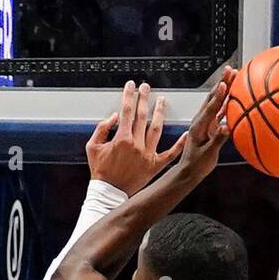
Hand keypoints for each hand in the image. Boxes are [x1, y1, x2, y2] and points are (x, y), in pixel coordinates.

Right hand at [86, 81, 187, 195]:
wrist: (109, 193)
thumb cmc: (101, 171)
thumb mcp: (92, 147)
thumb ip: (101, 128)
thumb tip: (114, 116)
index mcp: (121, 139)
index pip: (126, 111)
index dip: (129, 96)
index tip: (132, 86)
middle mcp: (136, 144)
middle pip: (142, 116)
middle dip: (144, 99)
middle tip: (146, 88)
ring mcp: (147, 155)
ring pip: (156, 129)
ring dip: (159, 112)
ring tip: (162, 101)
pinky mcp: (154, 165)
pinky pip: (170, 154)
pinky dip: (179, 144)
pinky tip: (185, 134)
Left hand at [177, 65, 234, 178]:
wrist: (189, 171)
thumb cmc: (196, 165)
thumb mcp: (207, 154)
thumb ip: (217, 140)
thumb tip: (226, 128)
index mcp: (199, 126)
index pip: (210, 108)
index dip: (218, 95)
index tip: (225, 83)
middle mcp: (201, 121)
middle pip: (213, 98)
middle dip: (222, 83)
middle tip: (230, 70)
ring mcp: (206, 123)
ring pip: (216, 102)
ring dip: (225, 88)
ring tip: (233, 76)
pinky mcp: (210, 126)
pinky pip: (220, 111)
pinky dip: (227, 102)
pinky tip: (234, 96)